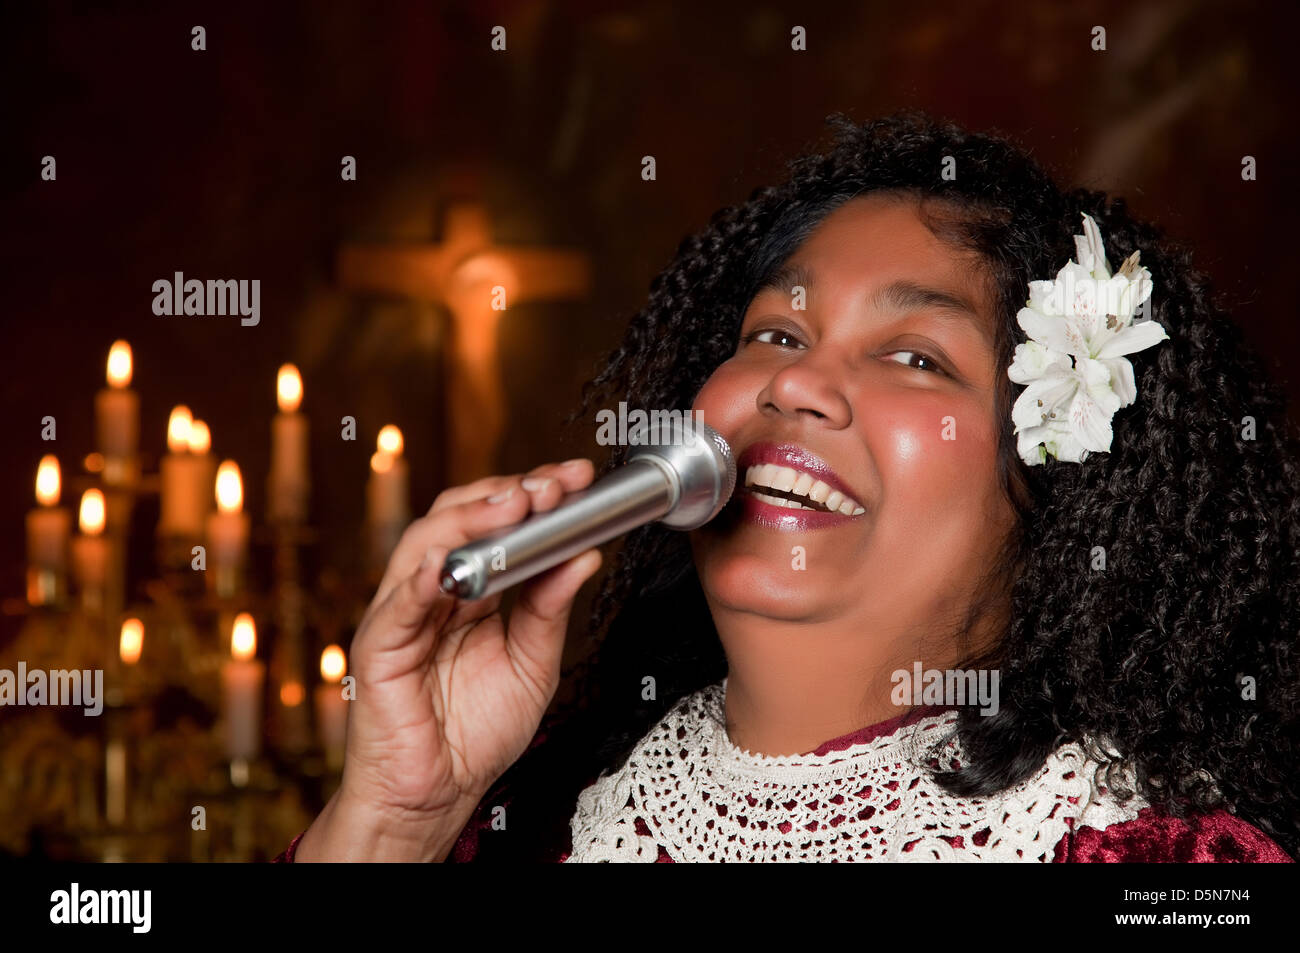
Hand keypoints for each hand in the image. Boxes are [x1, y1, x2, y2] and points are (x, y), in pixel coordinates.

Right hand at [296, 458, 601, 860]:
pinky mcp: (378, 647)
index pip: (497, 524)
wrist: (438, 797)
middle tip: (550, 486)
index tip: (576, 479)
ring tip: (512, 505)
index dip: (534, 495)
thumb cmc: (476, 732)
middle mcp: (434, 592)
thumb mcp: (533, 663)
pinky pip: (397, 606)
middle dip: (507, 494)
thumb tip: (583, 554)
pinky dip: (421, 581)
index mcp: (472, 591)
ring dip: (470, 520)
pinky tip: (448, 565)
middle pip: (460, 519)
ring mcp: (403, 614)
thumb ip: (551, 609)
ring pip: (425, 545)